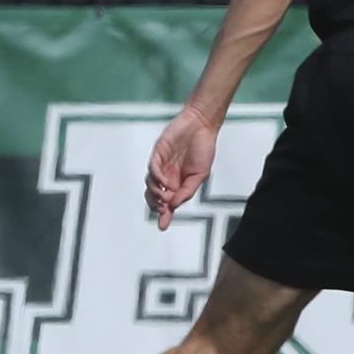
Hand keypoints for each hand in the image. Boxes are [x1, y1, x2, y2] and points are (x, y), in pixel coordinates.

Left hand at [145, 106, 218, 229]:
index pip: (166, 202)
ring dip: (156, 194)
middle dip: (156, 206)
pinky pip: (152, 168)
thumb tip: (173, 205)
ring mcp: (161, 165)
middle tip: (163, 210)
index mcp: (177, 183)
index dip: (164, 215)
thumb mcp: (200, 176)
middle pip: (153, 196)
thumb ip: (187, 191)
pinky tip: (163, 183)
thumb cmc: (203, 150)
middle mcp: (167, 176)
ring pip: (150, 184)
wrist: (202, 126)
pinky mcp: (158, 153)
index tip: (162, 227)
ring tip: (164, 198)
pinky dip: (156, 178)